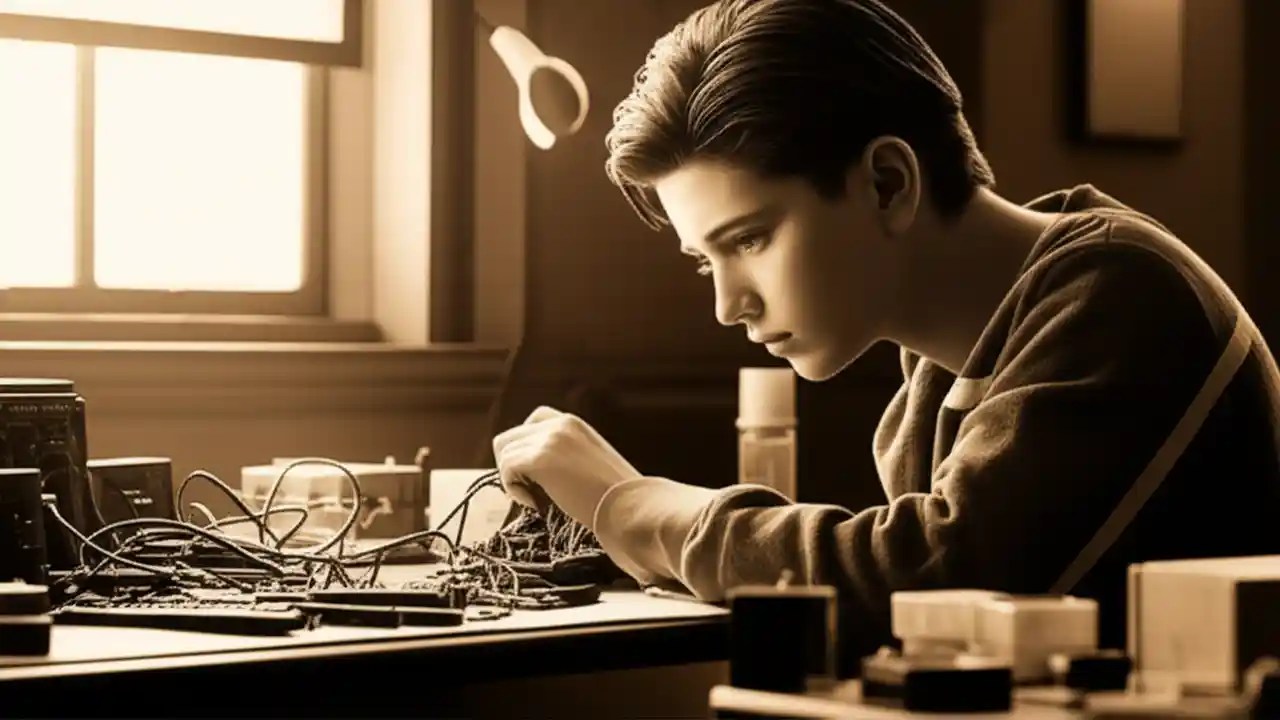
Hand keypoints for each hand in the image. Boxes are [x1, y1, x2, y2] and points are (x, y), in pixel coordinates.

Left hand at [492, 406, 641, 527]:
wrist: (628, 505)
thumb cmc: (613, 494)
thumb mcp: (589, 459)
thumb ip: (565, 452)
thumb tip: (533, 467)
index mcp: (572, 422)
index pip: (532, 421)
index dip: (526, 448)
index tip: (536, 474)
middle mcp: (558, 424)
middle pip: (509, 437)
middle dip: (513, 465)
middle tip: (531, 489)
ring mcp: (548, 439)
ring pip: (503, 452)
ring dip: (512, 479)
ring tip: (535, 498)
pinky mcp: (540, 459)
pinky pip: (506, 468)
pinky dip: (513, 489)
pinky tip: (534, 502)